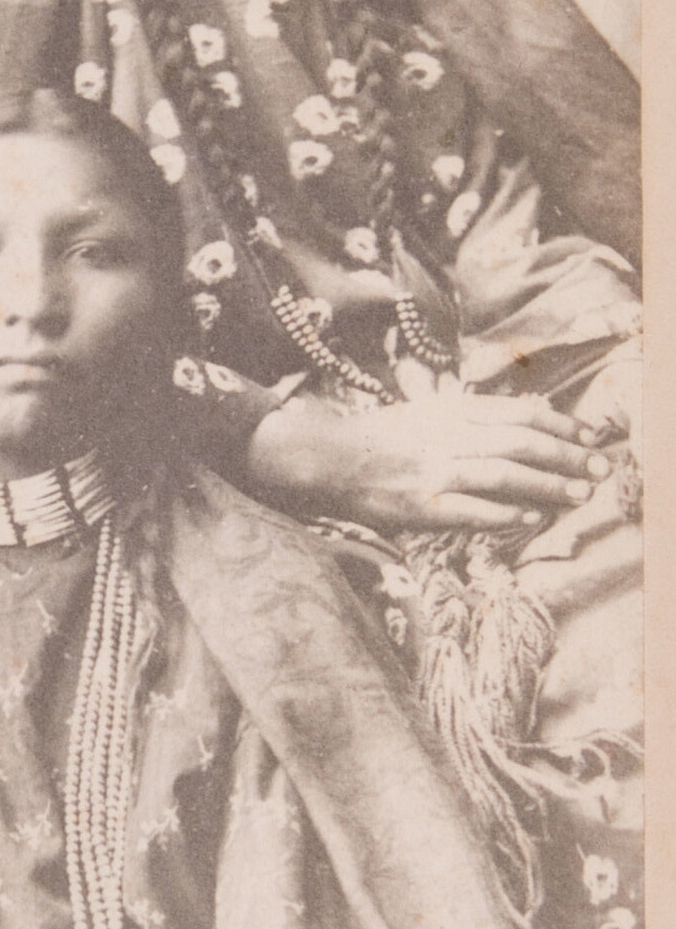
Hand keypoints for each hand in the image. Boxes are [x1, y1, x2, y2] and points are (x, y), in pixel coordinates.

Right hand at [244, 389, 611, 533]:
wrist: (330, 458)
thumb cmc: (381, 437)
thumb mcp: (428, 411)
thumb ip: (471, 415)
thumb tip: (522, 420)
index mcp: (452, 411)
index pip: (519, 413)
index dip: (560, 424)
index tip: (588, 436)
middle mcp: (449, 437)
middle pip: (521, 443)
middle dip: (567, 455)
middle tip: (598, 469)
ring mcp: (437, 472)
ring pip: (505, 474)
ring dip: (547, 484)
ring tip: (578, 495)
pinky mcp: (424, 506)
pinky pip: (474, 510)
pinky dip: (506, 513)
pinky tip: (531, 517)